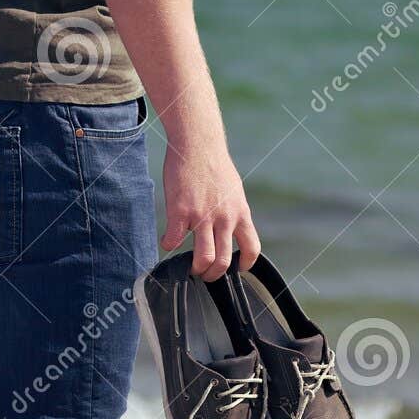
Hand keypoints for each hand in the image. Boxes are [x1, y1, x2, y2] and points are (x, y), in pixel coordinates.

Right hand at [159, 139, 259, 281]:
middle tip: (205, 274)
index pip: (251, 248)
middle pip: (224, 261)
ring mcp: (202, 216)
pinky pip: (174, 240)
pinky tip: (167, 241)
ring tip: (190, 267)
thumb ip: (233, 212)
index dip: (246, 264)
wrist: (198, 143)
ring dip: (196, 268)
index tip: (237, 269)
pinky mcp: (180, 211)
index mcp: (240, 213)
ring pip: (203, 257)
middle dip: (214, 275)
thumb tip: (231, 229)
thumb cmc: (214, 165)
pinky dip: (169, 245)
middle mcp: (224, 218)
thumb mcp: (234, 191)